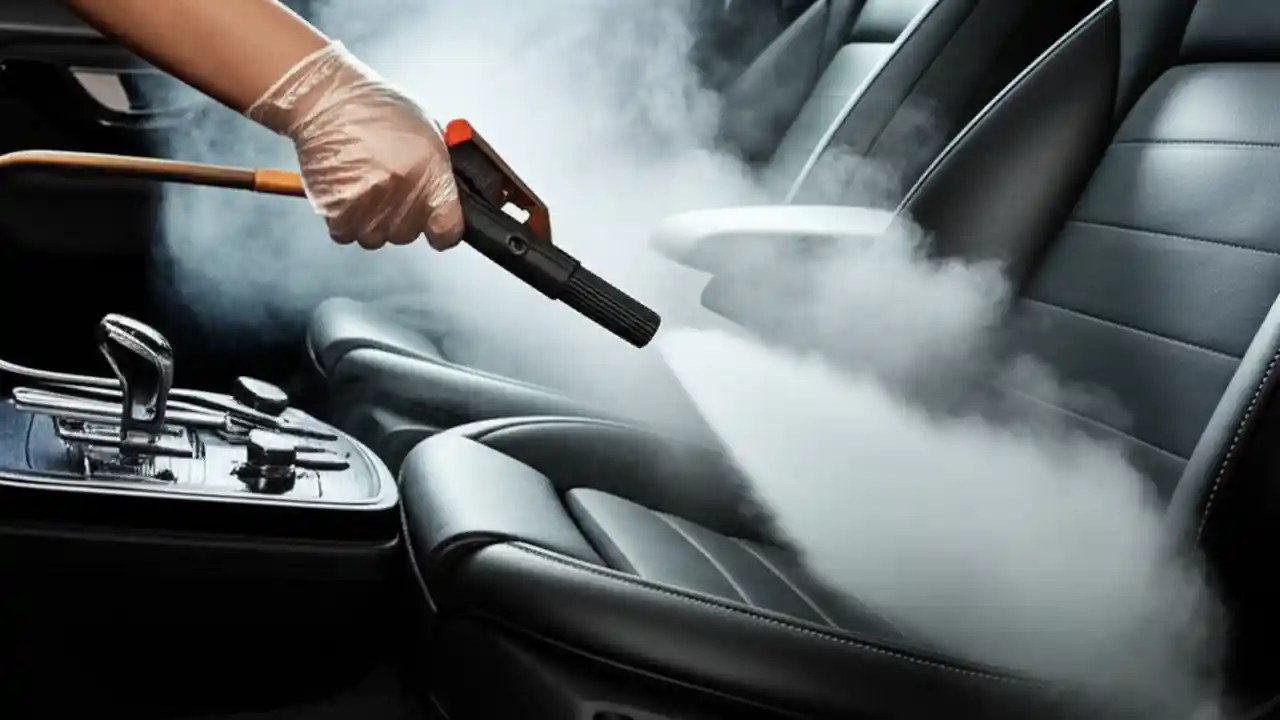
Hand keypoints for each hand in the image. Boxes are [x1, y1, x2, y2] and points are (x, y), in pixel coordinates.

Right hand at [247, 43, 464, 249]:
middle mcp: (404, 198)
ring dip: (372, 220)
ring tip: (365, 185)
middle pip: (409, 234)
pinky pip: (346, 234)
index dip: (443, 230)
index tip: (437, 224)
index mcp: (432, 179)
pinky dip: (344, 219)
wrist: (326, 100)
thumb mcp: (427, 131)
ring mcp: (370, 209)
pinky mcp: (338, 213)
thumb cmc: (376, 109)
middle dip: (402, 216)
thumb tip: (449, 194)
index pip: (448, 232)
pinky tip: (346, 191)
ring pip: (376, 237)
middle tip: (389, 186)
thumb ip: (440, 170)